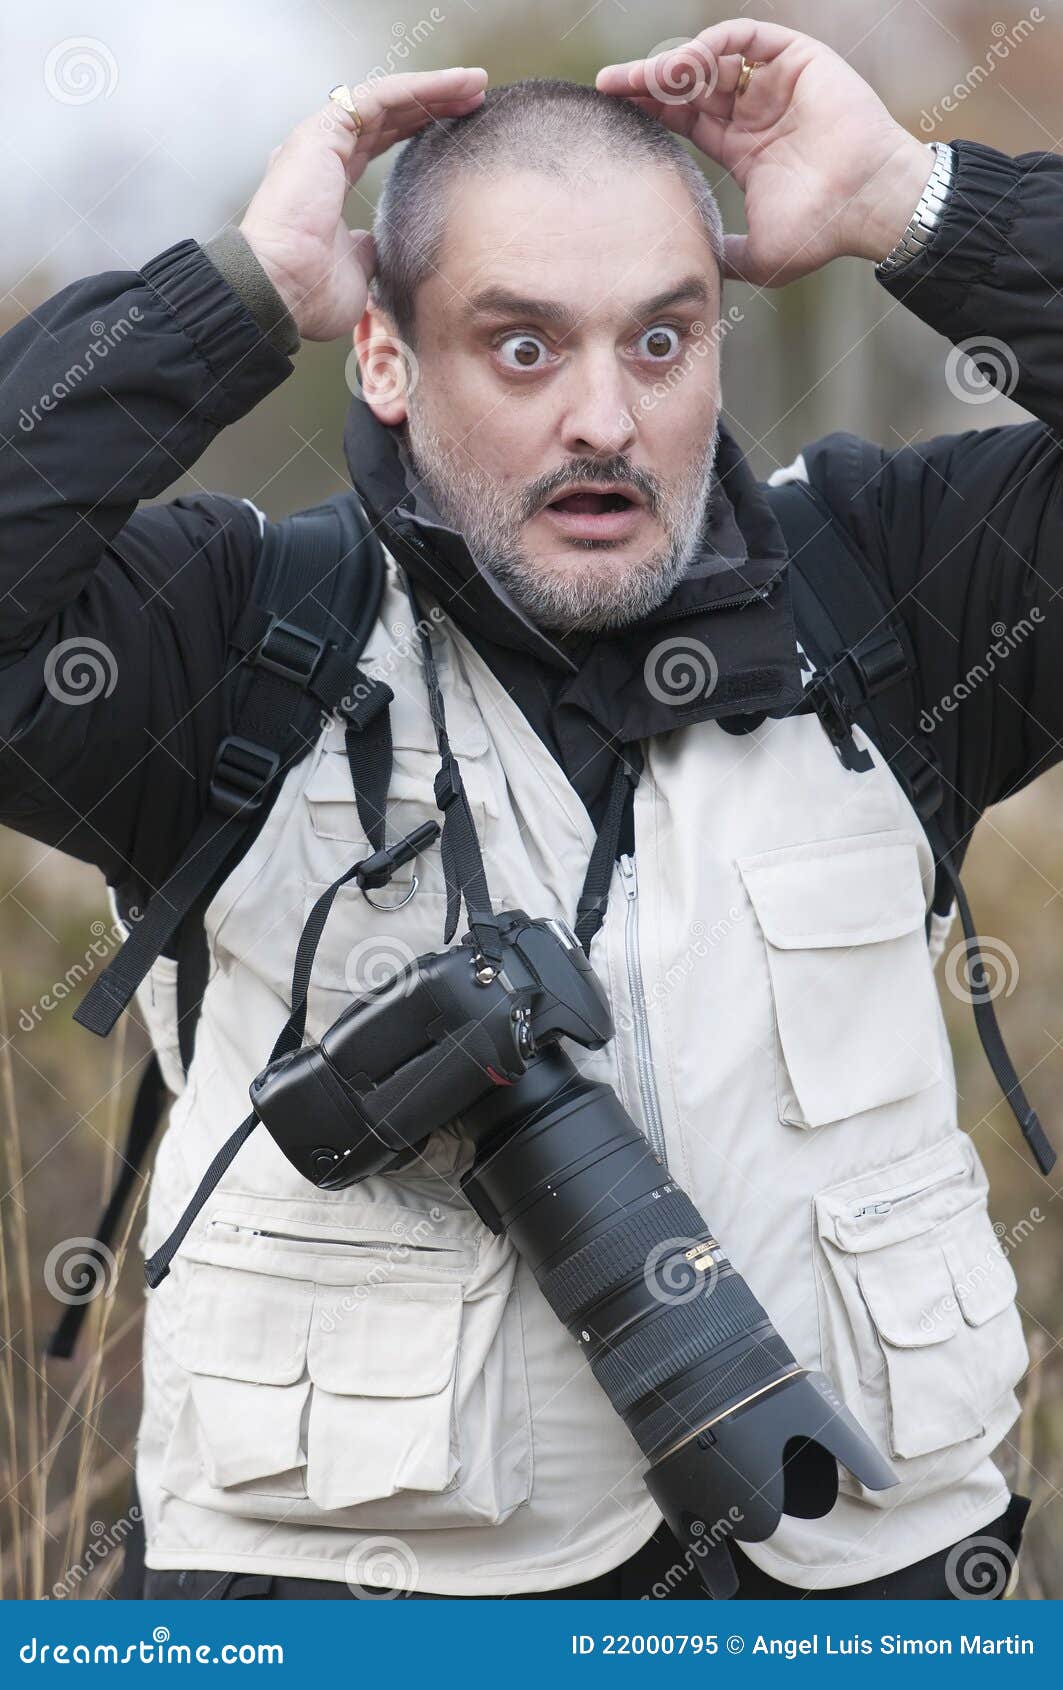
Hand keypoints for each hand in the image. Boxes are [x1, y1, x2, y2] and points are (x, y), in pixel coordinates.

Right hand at [239, 68, 487, 341]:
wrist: (280, 291)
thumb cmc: (309, 294)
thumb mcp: (356, 274)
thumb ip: (369, 252)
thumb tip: (376, 248)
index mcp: (328, 185)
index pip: (379, 145)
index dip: (418, 134)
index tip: (458, 131)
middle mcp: (323, 156)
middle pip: (388, 117)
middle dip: (433, 104)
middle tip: (476, 97)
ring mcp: (321, 140)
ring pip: (386, 100)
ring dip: (433, 88)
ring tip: (474, 83)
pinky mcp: (323, 132)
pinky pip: (377, 98)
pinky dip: (415, 87)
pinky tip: (449, 84)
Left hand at [596, 20, 934, 286]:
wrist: (865, 208)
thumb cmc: (820, 234)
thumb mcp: (755, 257)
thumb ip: (721, 257)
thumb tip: (692, 271)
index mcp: (744, 147)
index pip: (685, 118)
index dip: (650, 111)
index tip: (613, 112)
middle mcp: (756, 111)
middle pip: (689, 85)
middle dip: (647, 82)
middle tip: (609, 86)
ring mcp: (776, 83)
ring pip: (712, 58)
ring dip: (674, 64)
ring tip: (646, 80)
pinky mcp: (797, 60)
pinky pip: (746, 36)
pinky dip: (714, 42)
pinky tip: (687, 63)